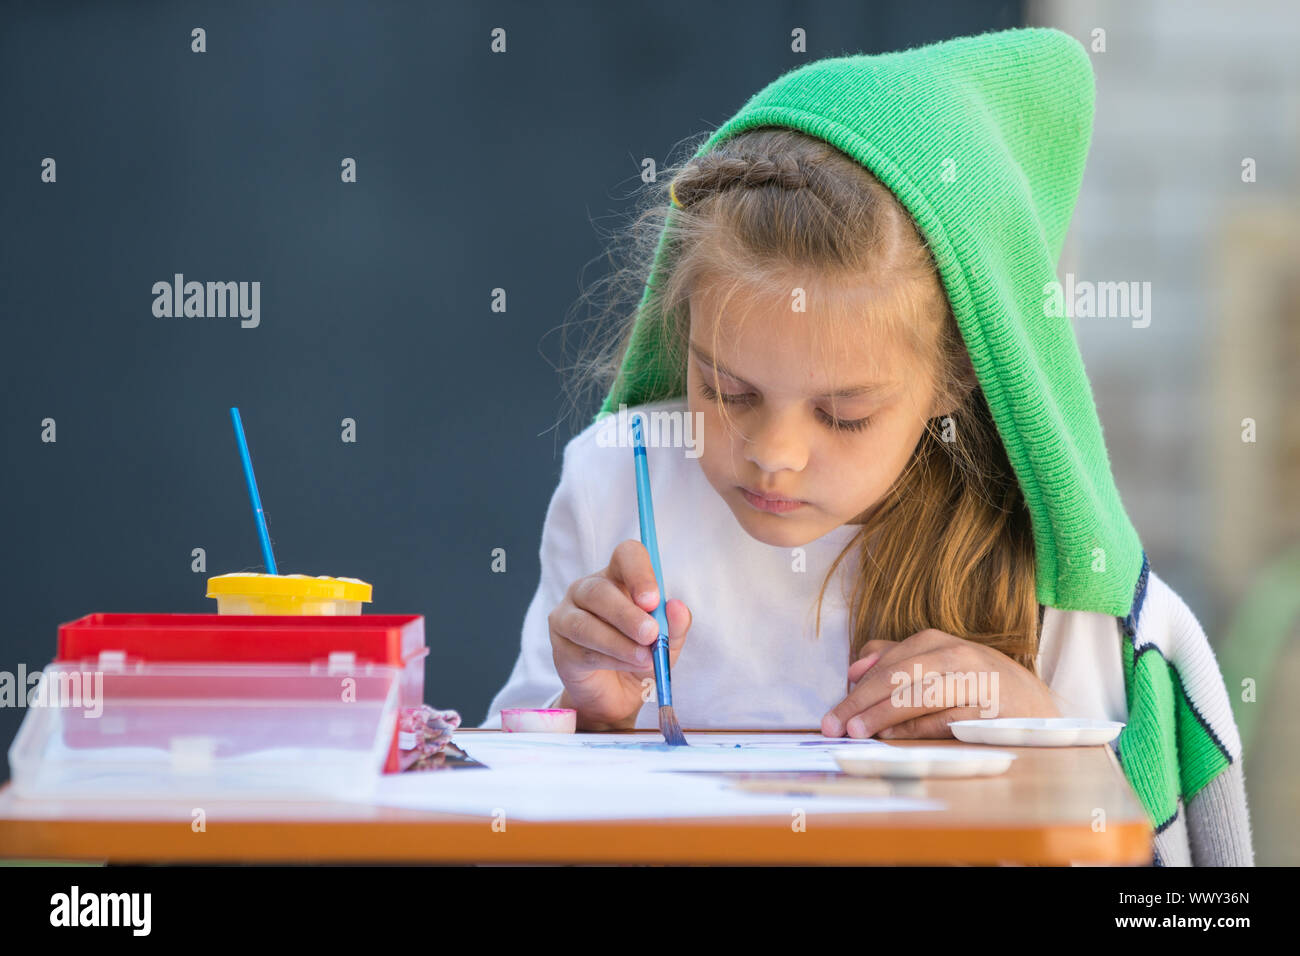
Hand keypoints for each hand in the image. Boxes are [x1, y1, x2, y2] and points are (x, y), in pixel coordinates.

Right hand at [548, 539, 690, 729]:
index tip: (653, 600)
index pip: (626, 555)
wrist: (618, 695)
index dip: (639, 572)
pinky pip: (582, 650)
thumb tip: (677, 607)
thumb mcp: (667, 642)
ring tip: (644, 658)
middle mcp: (588, 589)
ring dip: (618, 642)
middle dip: (627, 615)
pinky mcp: (559, 645)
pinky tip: (625, 665)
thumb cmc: (642, 655)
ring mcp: (567, 615)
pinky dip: (609, 659)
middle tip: (651, 634)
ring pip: (586, 623)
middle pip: (599, 590)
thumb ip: (674, 626)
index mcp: (619, 577)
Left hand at [821, 628, 1059, 738]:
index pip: (885, 665)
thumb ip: (893, 658)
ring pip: (918, 695)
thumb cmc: (973, 680)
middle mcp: (953, 656)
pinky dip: (917, 729)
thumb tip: (853, 669)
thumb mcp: (935, 661)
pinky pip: (945, 718)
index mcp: (935, 642)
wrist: (1032, 701)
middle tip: (835, 726)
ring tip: (858, 732)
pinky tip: (895, 738)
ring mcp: (972, 681)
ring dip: (883, 715)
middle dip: (860, 704)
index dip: (855, 690)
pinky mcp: (988, 709)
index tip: (833, 715)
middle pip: (896, 678)